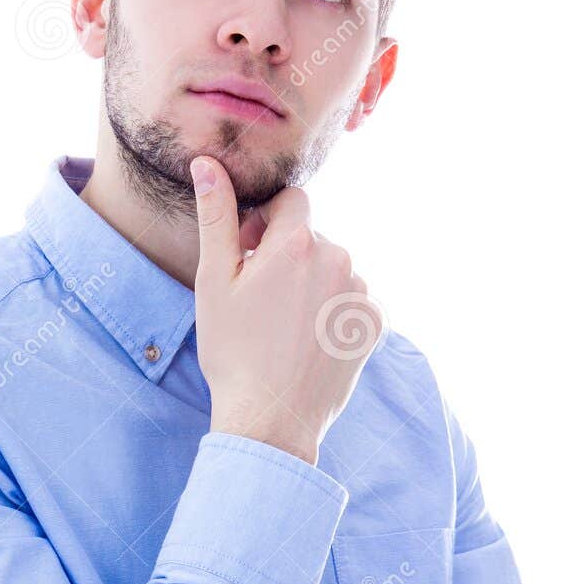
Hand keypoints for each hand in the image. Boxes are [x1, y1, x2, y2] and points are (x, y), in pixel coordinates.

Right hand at [191, 155, 383, 465]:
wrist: (271, 419)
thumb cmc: (233, 352)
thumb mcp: (214, 282)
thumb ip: (217, 217)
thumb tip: (208, 164)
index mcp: (298, 242)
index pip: (292, 202)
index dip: (266, 223)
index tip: (249, 255)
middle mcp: (339, 259)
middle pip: (313, 237)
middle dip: (288, 256)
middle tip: (259, 299)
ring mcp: (361, 293)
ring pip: (334, 269)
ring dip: (312, 284)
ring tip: (283, 326)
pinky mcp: (374, 324)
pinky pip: (352, 301)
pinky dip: (332, 312)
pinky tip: (306, 340)